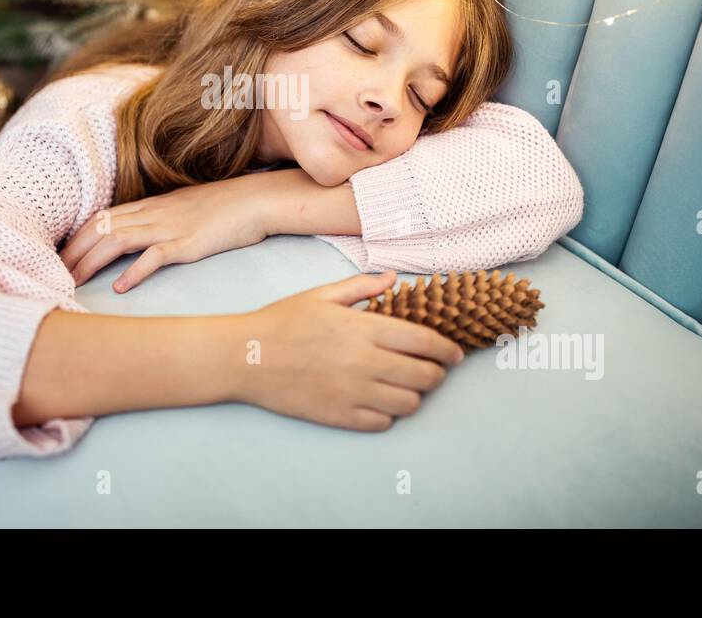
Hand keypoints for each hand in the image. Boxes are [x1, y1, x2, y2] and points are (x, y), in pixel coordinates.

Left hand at [59, 173, 275, 292]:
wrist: (257, 200)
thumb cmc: (225, 207)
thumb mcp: (184, 209)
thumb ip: (160, 220)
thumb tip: (139, 237)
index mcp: (151, 205)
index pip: (101, 218)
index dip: (76, 237)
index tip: (60, 257)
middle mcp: (154, 213)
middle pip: (100, 228)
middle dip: (73, 251)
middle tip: (53, 274)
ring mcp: (170, 226)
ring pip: (118, 239)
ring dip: (91, 261)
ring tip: (73, 282)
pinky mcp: (189, 242)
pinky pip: (156, 256)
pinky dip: (135, 271)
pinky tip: (121, 288)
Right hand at [232, 270, 464, 431]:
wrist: (246, 357)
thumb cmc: (282, 321)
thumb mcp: (321, 294)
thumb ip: (361, 286)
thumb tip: (393, 278)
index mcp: (364, 328)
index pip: (425, 342)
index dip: (448, 350)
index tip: (455, 354)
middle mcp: (365, 362)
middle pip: (425, 377)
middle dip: (437, 374)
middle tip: (434, 371)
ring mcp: (353, 392)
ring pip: (409, 404)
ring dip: (415, 395)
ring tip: (407, 386)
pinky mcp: (340, 415)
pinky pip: (382, 423)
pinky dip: (389, 414)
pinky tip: (380, 402)